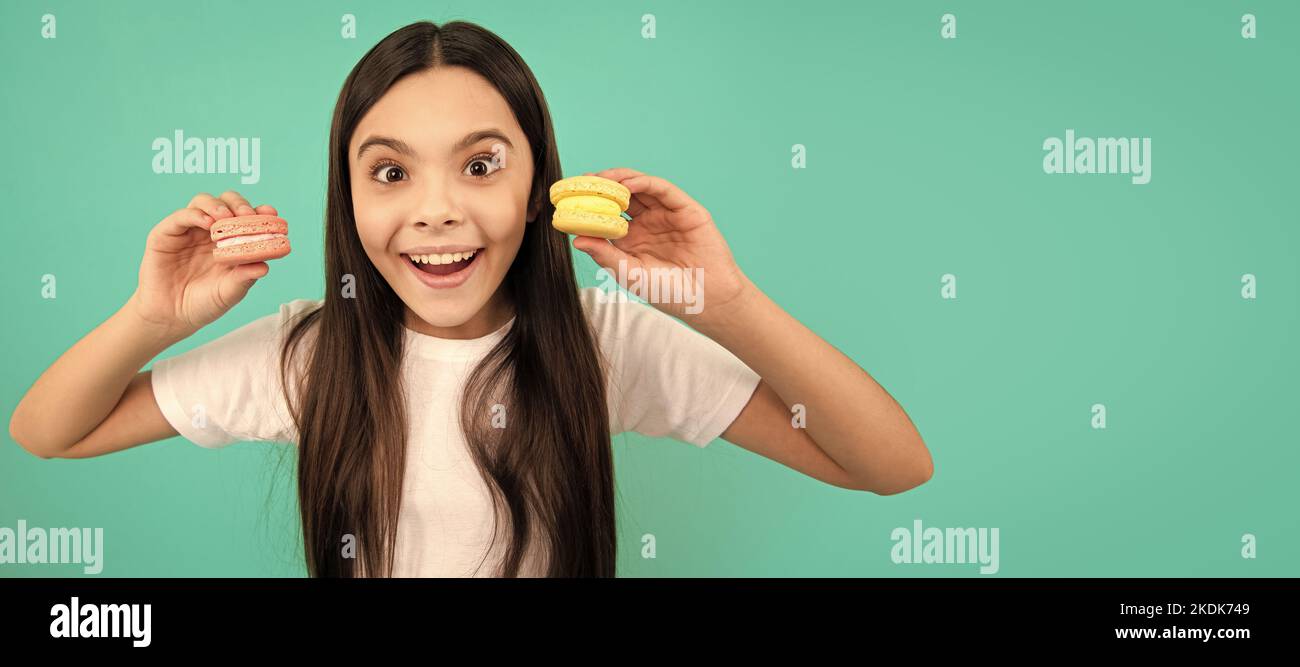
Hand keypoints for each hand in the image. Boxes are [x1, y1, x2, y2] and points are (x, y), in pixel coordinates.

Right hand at [130, 191, 279, 340]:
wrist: (172, 317)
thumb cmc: (203, 303)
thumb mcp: (229, 292)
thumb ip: (245, 277)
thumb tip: (265, 266)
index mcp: (230, 241)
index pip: (246, 218)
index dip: (259, 212)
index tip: (272, 214)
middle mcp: (210, 231)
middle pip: (226, 203)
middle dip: (239, 204)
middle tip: (248, 215)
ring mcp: (188, 231)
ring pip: (203, 202)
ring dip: (218, 205)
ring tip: (226, 218)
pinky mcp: (166, 234)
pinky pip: (181, 216)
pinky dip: (195, 215)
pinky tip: (208, 223)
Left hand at [571, 168, 752, 322]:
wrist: (707, 300)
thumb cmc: (669, 292)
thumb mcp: (629, 274)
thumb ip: (605, 255)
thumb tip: (575, 238)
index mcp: (632, 238)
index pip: (606, 214)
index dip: (588, 205)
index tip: (566, 199)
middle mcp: (648, 222)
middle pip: (621, 195)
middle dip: (601, 186)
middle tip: (580, 182)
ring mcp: (666, 213)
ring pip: (640, 187)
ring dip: (619, 179)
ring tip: (600, 179)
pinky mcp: (685, 209)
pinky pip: (662, 189)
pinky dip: (644, 182)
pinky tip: (626, 185)